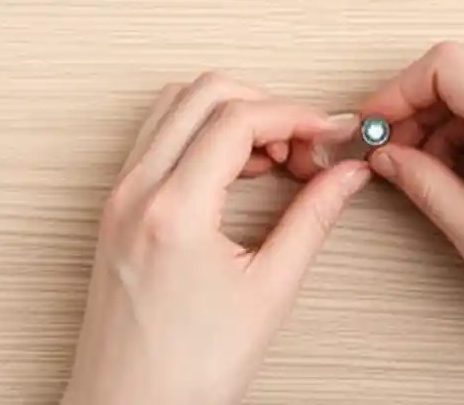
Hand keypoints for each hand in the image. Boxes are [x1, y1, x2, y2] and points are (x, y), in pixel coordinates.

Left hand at [62, 74, 369, 404]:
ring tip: (275, 159)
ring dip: (231, 115)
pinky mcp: (116, 209)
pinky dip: (202, 135)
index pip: (239, 119)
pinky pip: (158, 139)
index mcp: (173, 211)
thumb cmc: (187, 371)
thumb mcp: (270, 291)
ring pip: (175, 106)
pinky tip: (238, 173)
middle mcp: (136, 192)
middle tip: (306, 146)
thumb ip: (313, 219)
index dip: (297, 114)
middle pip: (203, 93)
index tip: (332, 132)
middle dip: (266, 104)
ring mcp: (119, 197)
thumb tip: (347, 174)